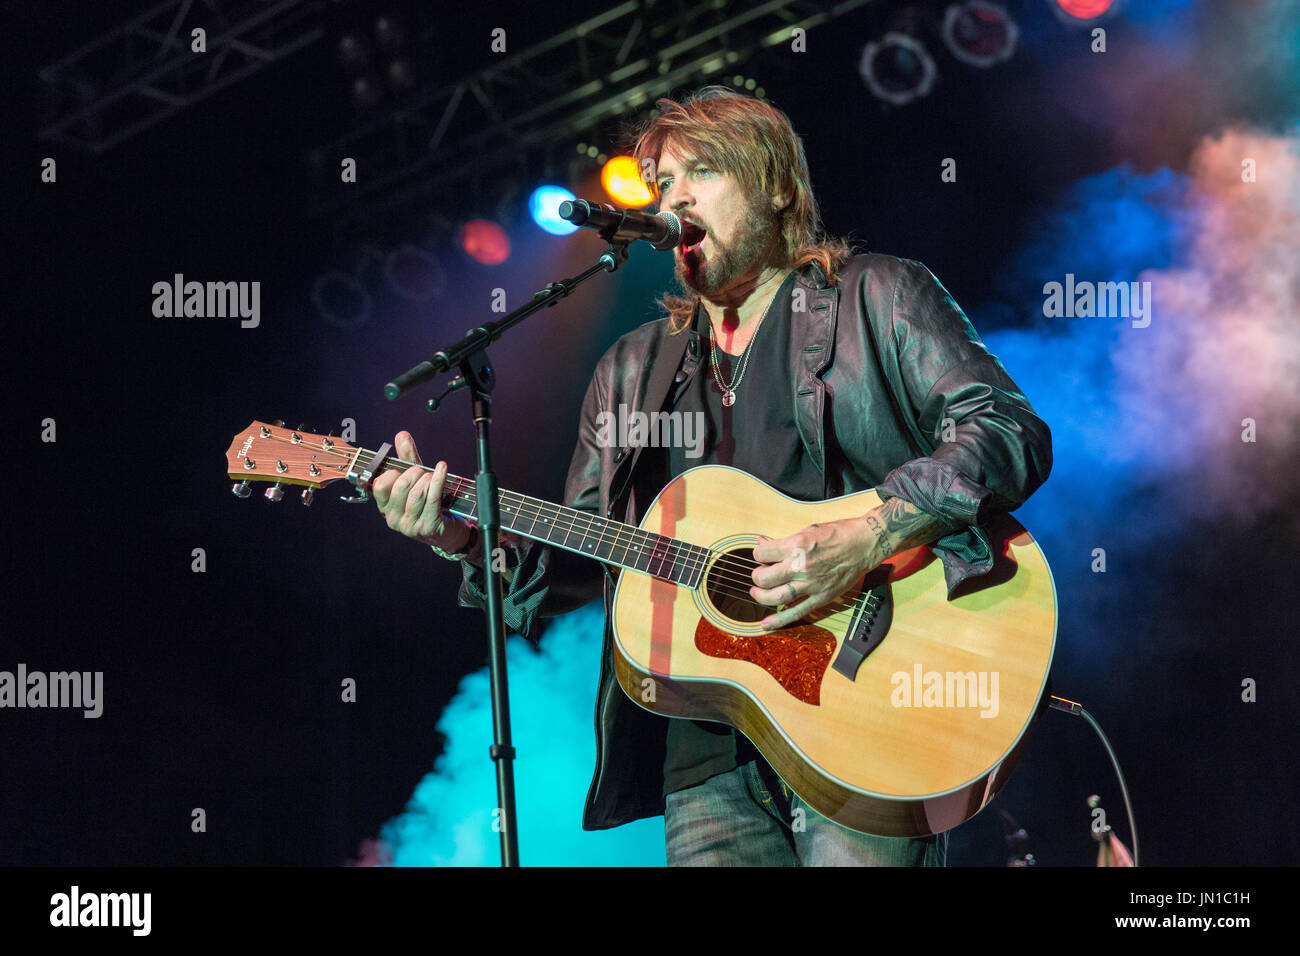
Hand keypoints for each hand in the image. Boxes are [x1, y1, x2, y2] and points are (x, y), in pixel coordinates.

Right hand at [372, 431, 473, 552]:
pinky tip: (442, 468)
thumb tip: (402, 435)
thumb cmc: (427, 503)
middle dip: (415, 472)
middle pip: (401, 486)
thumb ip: (406, 458)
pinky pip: (432, 498)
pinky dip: (438, 479)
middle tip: (423, 471)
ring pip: (417, 493)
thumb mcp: (415, 479)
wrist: (446, 530)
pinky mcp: (427, 527)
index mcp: (385, 507)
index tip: (403, 470)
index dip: (393, 473)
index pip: (380, 485)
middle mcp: (393, 518)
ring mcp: (409, 525)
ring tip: (433, 476)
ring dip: (428, 479)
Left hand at [749, 517, 880, 630]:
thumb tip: (763, 544)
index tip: (762, 555)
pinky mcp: (822, 597)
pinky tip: (766, 624)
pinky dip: (780, 620)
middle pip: (765, 578)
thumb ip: (784, 541)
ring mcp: (812, 584)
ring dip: (761, 597)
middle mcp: (802, 566)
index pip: (762, 554)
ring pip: (776, 597)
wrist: (864, 543)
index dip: (758, 554)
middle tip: (759, 575)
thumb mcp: (807, 530)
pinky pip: (797, 612)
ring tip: (757, 593)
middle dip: (757, 577)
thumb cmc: (838, 533)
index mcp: (797, 546)